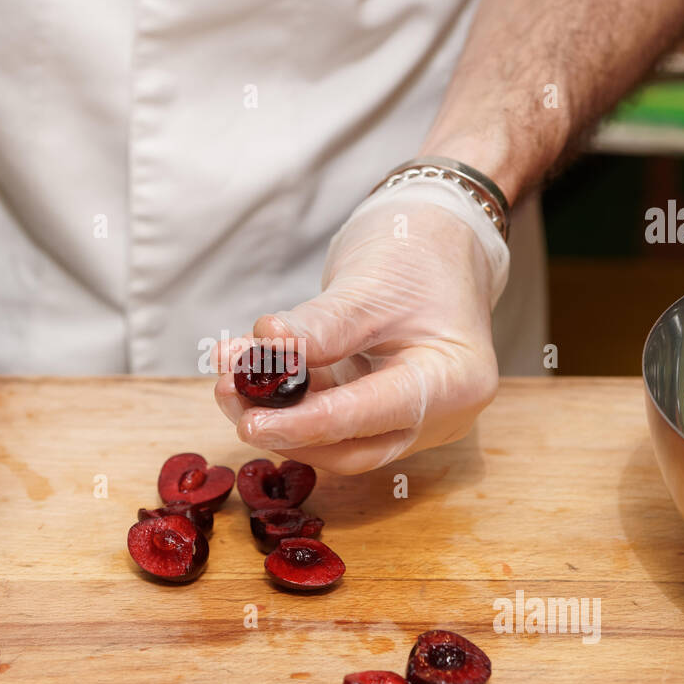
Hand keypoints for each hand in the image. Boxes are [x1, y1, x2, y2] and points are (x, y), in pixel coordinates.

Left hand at [215, 179, 505, 473]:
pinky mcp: (380, 405)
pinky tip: (248, 367)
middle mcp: (439, 412)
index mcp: (454, 383)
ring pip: (335, 438)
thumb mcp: (370, 284)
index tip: (254, 420)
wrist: (440, 236)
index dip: (309, 423)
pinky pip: (330, 413)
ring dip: (280, 413)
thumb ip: (321, 326)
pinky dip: (289, 396)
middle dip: (286, 427)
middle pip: (352, 446)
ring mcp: (411, 414)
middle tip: (231, 396)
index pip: (373, 416)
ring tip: (230, 376)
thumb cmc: (421, 253)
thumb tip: (267, 347)